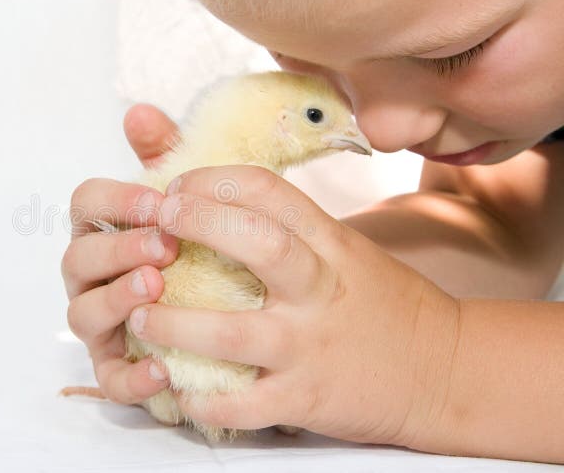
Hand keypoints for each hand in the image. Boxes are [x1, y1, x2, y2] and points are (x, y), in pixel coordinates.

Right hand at [61, 104, 181, 403]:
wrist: (237, 315)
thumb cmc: (198, 252)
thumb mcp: (188, 205)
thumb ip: (166, 157)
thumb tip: (140, 111)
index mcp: (107, 231)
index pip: (86, 204)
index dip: (116, 200)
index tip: (160, 201)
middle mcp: (93, 277)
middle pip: (78, 258)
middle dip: (118, 248)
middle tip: (166, 246)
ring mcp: (102, 325)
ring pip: (82, 314)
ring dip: (117, 298)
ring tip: (158, 287)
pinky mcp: (120, 368)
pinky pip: (111, 378)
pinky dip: (132, 376)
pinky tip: (163, 369)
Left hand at [127, 165, 461, 446]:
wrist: (445, 372)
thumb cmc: (385, 304)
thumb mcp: (346, 251)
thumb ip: (293, 230)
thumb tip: (222, 204)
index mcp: (330, 244)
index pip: (269, 191)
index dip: (215, 180)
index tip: (178, 185)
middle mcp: (319, 289)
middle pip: (255, 243)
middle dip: (198, 224)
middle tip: (155, 222)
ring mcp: (310, 345)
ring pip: (230, 332)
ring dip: (175, 323)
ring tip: (139, 317)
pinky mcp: (306, 399)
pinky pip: (242, 404)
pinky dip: (202, 399)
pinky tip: (176, 387)